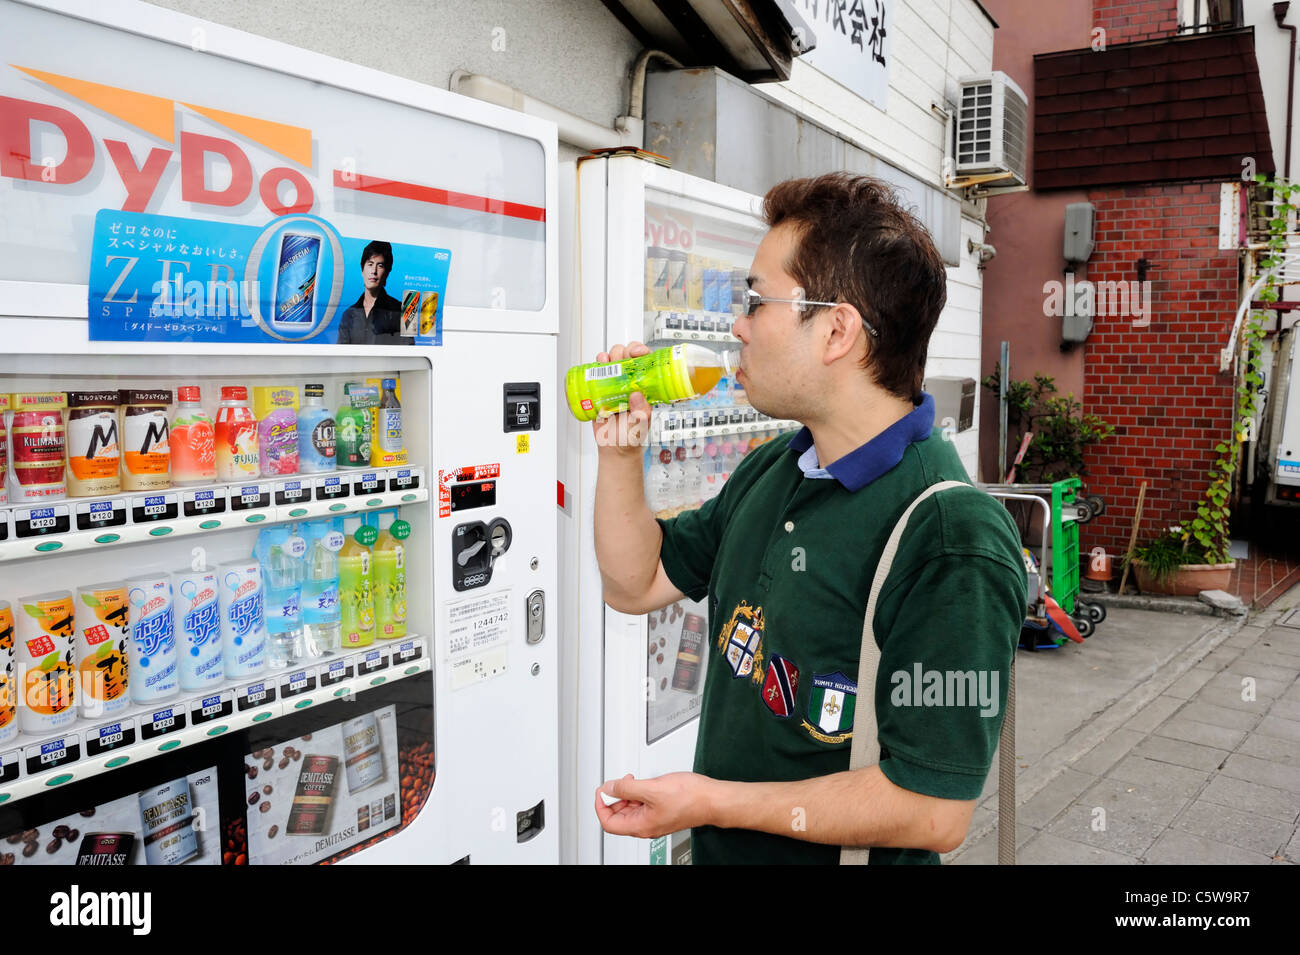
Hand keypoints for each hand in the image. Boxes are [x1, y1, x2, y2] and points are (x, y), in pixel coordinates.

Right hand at [591, 342, 651, 452]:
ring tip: (606, 362)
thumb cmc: (631, 436)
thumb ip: (641, 413)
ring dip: (609, 356)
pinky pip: (596, 373)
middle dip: (623, 352)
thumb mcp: (641, 425)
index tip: (637, 352)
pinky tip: (596, 366)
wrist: (614, 447)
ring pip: (612, 361)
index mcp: (644, 388)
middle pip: (628, 356)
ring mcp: (615, 385)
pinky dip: (595, 365)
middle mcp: (630, 383)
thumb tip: (636, 396)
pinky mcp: (600, 390)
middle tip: (620, 360)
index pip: (646, 363)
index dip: (642, 352)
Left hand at [593, 772, 714, 837]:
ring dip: (627, 794)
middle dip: (615, 797)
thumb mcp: (652, 788)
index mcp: (641, 825)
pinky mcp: (663, 811)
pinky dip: (638, 793)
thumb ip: (627, 788)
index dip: (601, 805)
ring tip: (631, 780)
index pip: (609, 822)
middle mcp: (647, 826)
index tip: (602, 791)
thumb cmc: (690, 798)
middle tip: (616, 782)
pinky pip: (643, 804)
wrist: (712, 799)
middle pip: (618, 816)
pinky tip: (643, 783)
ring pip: (630, 809)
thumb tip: (610, 787)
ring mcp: (655, 819)